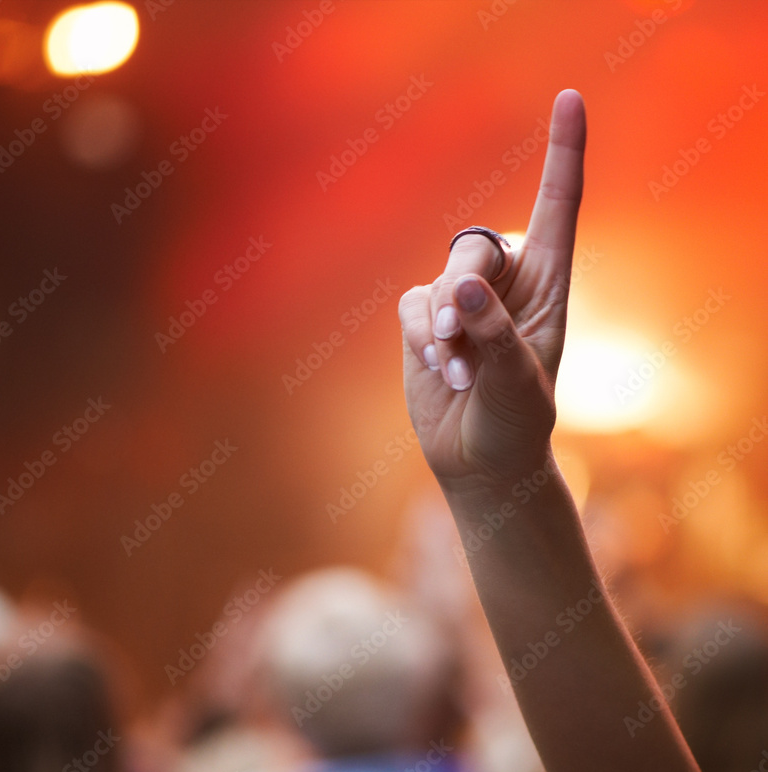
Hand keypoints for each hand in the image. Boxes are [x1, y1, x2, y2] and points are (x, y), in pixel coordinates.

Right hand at [399, 90, 585, 492]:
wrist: (481, 461)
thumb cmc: (516, 423)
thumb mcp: (520, 383)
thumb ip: (495, 333)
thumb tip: (460, 285)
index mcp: (549, 287)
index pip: (558, 208)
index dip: (564, 153)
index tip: (570, 98)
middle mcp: (506, 285)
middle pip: (477, 247)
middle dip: (461, 289)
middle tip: (457, 338)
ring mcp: (462, 303)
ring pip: (439, 279)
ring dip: (440, 328)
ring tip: (458, 372)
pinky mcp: (426, 322)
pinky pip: (411, 306)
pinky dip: (420, 337)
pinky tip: (439, 369)